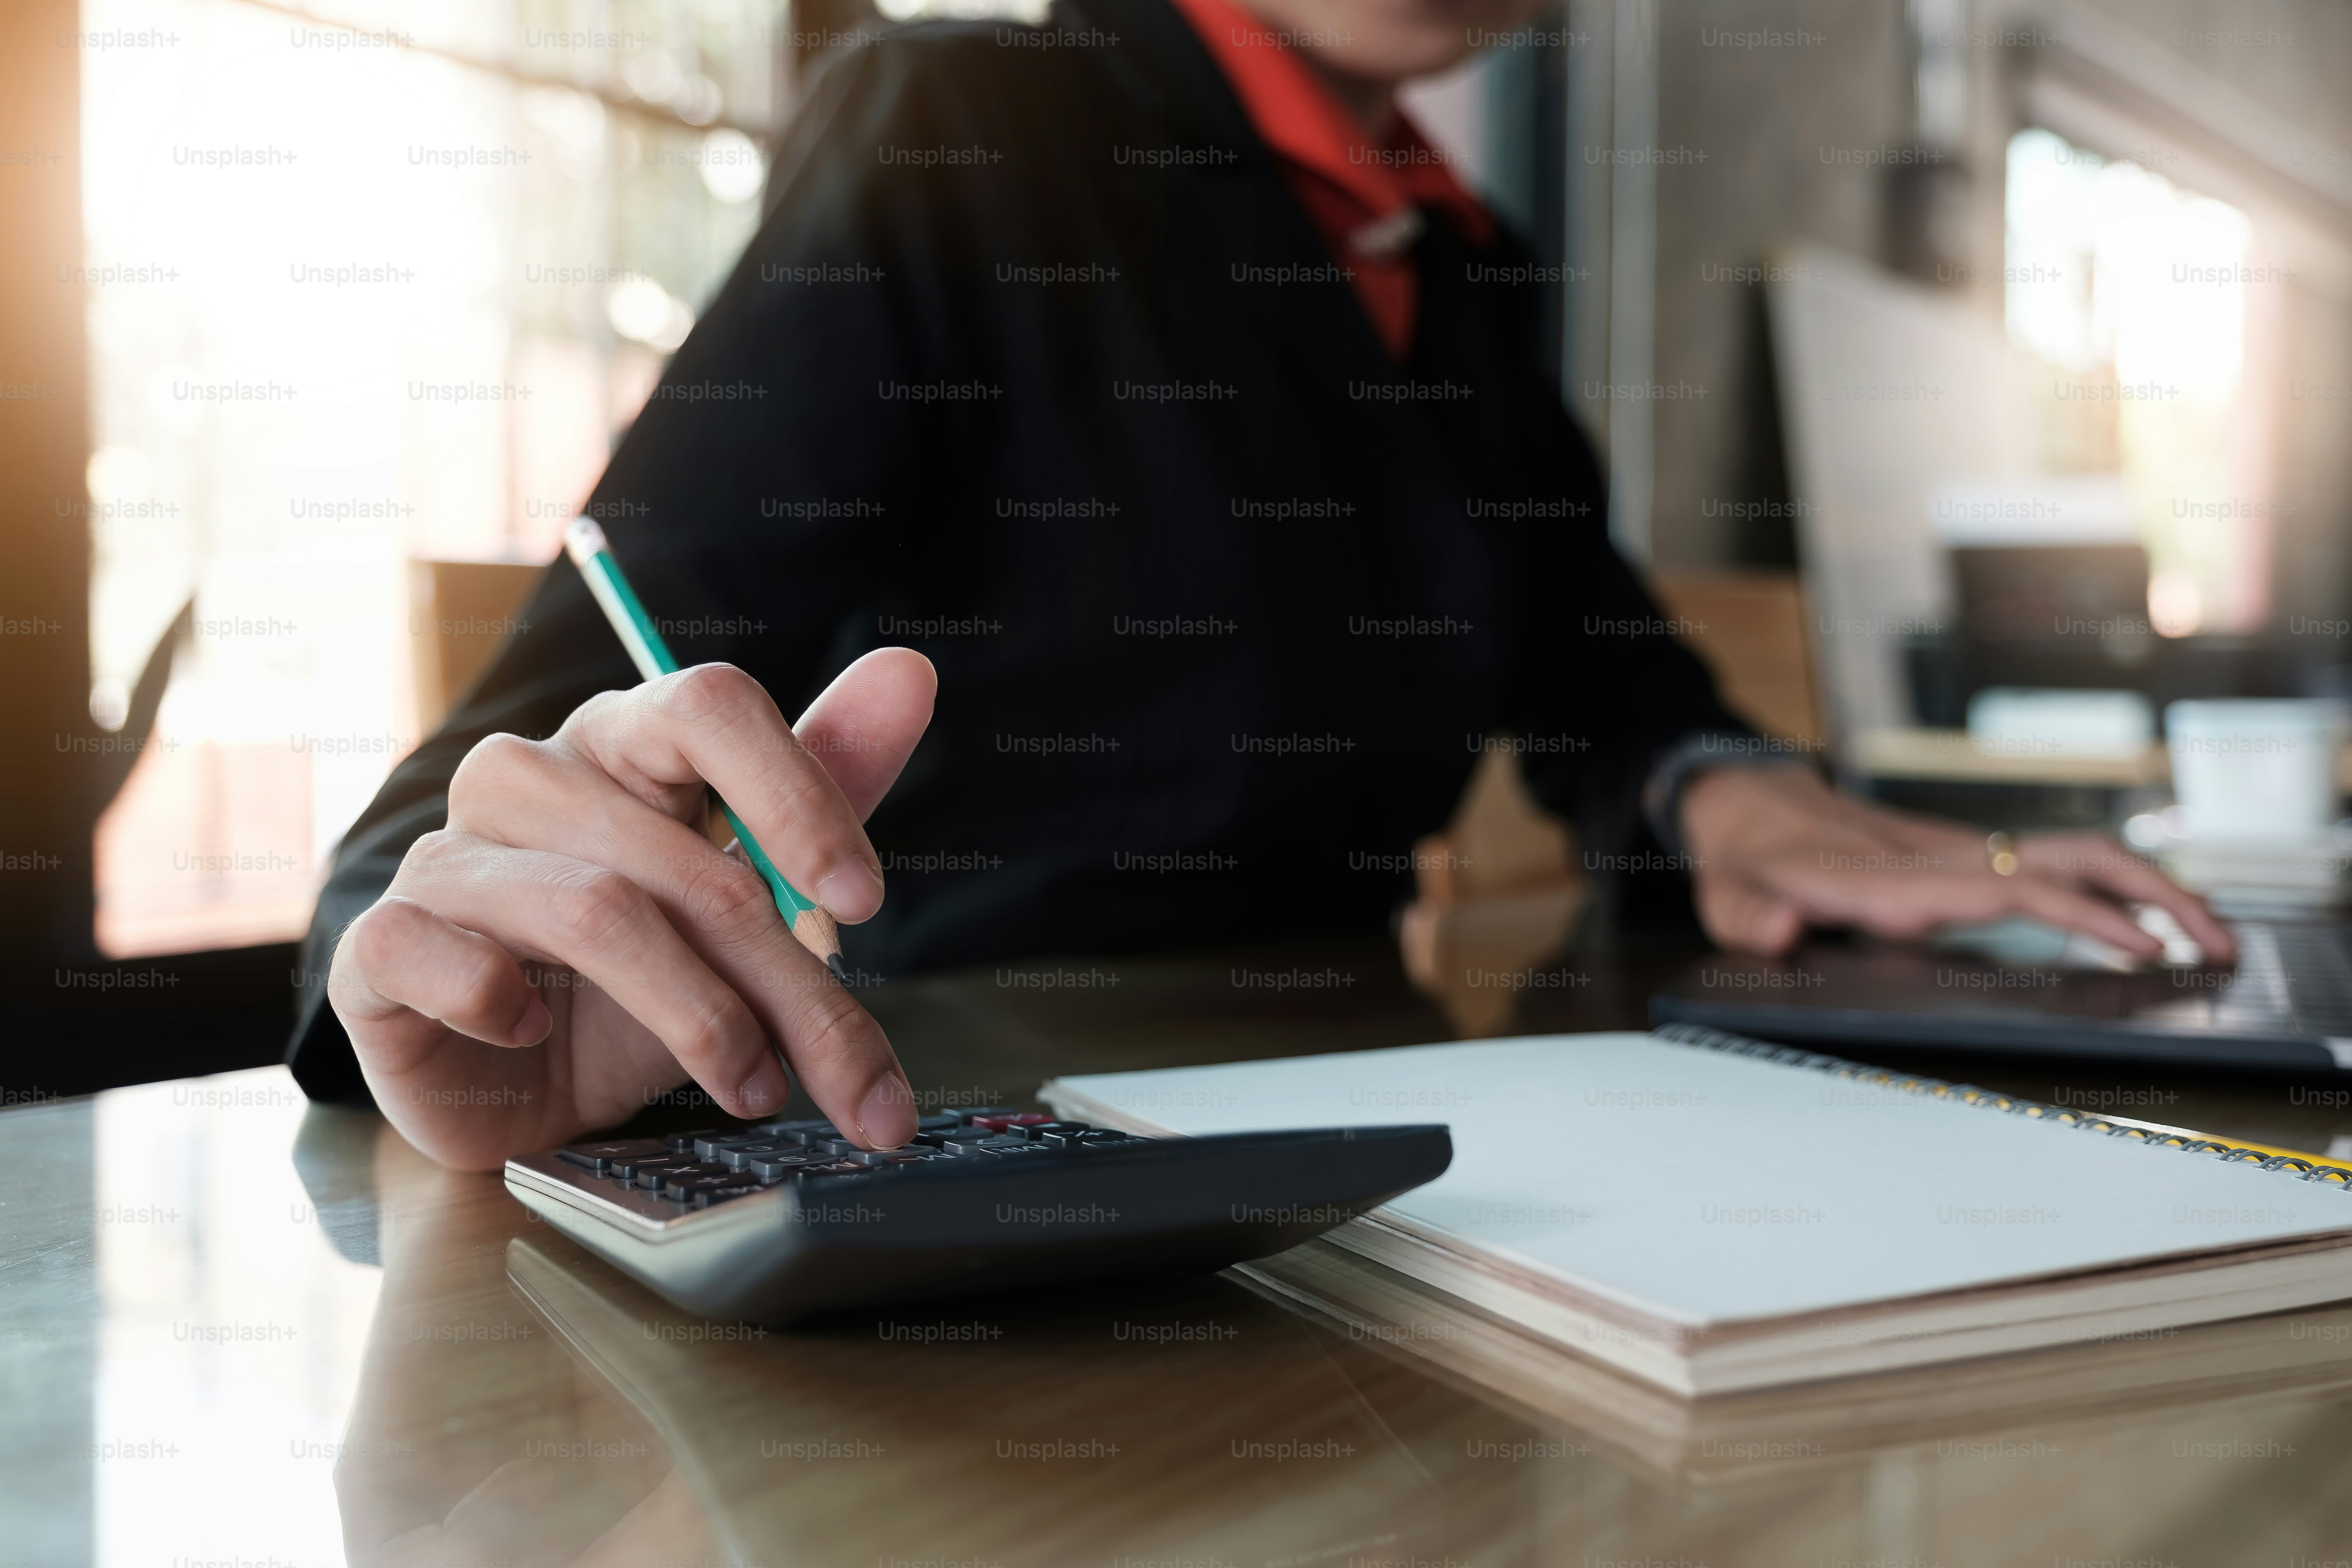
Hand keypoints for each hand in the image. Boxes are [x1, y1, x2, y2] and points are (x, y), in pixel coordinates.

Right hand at [327, 651, 936, 1169]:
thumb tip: (908, 669)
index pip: (707, 705)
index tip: (864, 902)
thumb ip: (825, 786)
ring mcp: (447, 859)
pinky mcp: (383, 947)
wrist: (521, 1086)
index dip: (796, 795)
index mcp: (620, 742)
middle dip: (788, 982)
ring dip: (697, 1016)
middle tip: (853, 1079)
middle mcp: (527, 778)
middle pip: (683, 855)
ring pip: (596, 910)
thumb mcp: (749, 894)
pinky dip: (505, 1002)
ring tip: (751, 1087)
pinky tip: (537, 1035)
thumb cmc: (639, 981)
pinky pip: (446, 956)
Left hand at [1677, 765, 2237, 963]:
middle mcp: (1939, 860)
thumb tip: (1776, 931)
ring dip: (2148, 893)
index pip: (2003, 889)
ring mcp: (1959, 855)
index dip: (2076, 911)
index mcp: (1894, 878)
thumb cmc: (1744, 859)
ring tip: (2212, 938)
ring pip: (2072, 859)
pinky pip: (2052, 870)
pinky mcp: (1966, 861)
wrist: (1744, 807)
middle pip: (2065, 862)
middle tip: (2215, 945)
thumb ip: (1749, 919)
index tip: (2136, 942)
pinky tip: (2153, 925)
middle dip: (2148, 897)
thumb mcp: (1729, 897)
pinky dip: (2112, 893)